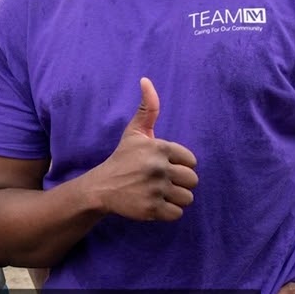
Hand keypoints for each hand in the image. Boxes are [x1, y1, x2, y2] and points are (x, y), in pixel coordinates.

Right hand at [84, 77, 197, 220]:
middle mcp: (159, 168)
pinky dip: (168, 212)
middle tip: (163, 182)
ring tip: (161, 194)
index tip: (164, 166)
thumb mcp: (134, 132)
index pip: (191, 161)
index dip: (180, 165)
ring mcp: (155, 189)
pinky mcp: (152, 209)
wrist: (102, 187)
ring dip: (176, 198)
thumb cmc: (123, 158)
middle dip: (180, 183)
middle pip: (192, 181)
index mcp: (160, 148)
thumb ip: (148, 108)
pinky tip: (156, 204)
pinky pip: (177, 214)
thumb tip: (146, 80)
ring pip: (187, 198)